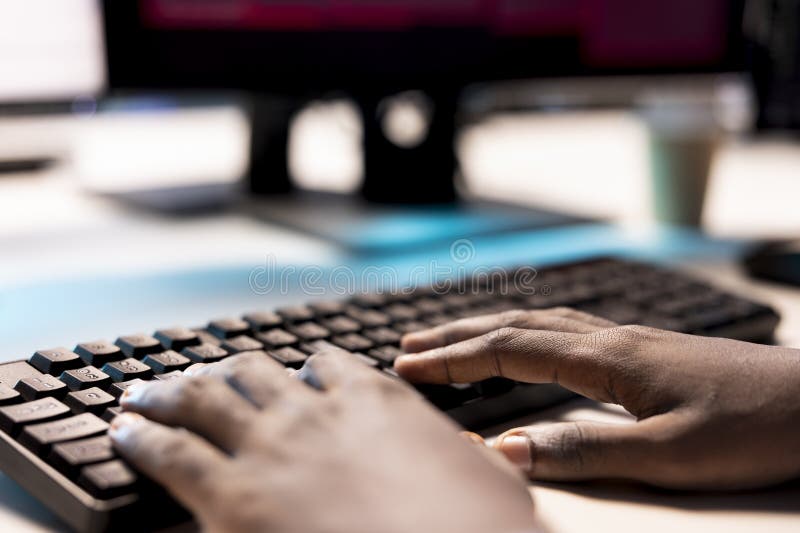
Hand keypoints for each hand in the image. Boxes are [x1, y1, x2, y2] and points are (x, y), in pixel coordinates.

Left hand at [109, 351, 539, 532]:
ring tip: (149, 389)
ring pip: (204, 398)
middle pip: (254, 372)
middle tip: (204, 372)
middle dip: (225, 371)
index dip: (304, 368)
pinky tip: (126, 429)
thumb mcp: (486, 484)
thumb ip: (464, 458)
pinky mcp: (228, 494)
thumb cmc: (469, 529)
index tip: (291, 373)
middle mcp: (315, 412)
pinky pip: (169, 451)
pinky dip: (141, 435)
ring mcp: (269, 447)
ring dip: (173, 389)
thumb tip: (471, 453)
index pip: (330, 366)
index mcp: (376, 402)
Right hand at [396, 308, 799, 489]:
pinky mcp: (644, 349)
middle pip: (516, 324)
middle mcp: (610, 338)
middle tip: (408, 344)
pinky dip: (526, 329)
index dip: (454, 357)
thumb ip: (584, 451)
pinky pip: (565, 327)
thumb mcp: (669, 455)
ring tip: (452, 337)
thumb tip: (504, 451)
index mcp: (607, 358)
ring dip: (488, 326)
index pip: (509, 350)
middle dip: (457, 334)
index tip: (408, 366)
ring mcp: (628, 338)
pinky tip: (529, 339)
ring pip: (540, 320)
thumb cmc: (752, 428)